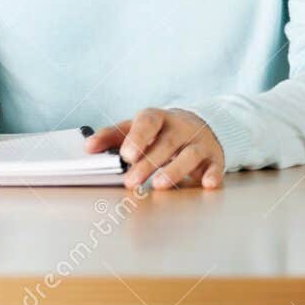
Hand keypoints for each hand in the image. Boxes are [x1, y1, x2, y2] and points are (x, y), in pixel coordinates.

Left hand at [86, 108, 224, 190]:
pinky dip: (213, 175)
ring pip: (189, 155)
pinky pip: (216, 166)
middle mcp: (180, 128)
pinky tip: (206, 184)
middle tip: (131, 181)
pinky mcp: (214, 158)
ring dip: (174, 171)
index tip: (125, 155)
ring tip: (158, 185)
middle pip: (165, 144)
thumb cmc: (160, 131)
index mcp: (158, 118)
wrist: (200, 125)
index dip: (137, 138)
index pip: (147, 122)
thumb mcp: (137, 128)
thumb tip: (88, 147)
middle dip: (147, 163)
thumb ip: (113, 136)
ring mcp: (199, 142)